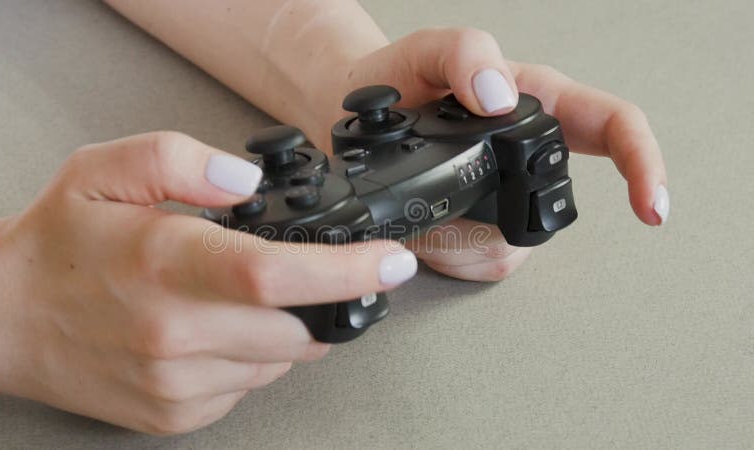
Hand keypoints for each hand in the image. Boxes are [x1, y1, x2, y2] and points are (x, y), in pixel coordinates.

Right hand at [0, 132, 416, 433]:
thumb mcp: (105, 168)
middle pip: (296, 329)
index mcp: (164, 263)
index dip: (348, 271)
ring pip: (279, 362)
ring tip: (231, 295)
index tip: (393, 264)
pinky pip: (249, 387)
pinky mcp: (174, 414)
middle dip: (323, 301)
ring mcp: (176, 383)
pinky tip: (211, 328)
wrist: (1, 315)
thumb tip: (248, 181)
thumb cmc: (57, 241)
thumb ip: (182, 159)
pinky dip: (251, 356)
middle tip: (303, 269)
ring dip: (282, 328)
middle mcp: (174, 334)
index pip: (275, 275)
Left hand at [308, 27, 667, 280]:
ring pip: (511, 247)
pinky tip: (423, 233)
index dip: (643, 165)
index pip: (613, 126)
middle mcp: (524, 154)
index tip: (650, 208)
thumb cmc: (393, 78)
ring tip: (422, 210)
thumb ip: (466, 55)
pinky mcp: (472, 230)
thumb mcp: (426, 49)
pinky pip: (477, 263)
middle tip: (450, 208)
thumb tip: (498, 96)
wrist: (347, 115)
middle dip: (506, 222)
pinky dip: (446, 259)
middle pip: (552, 207)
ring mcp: (500, 198)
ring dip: (462, 244)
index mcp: (533, 101)